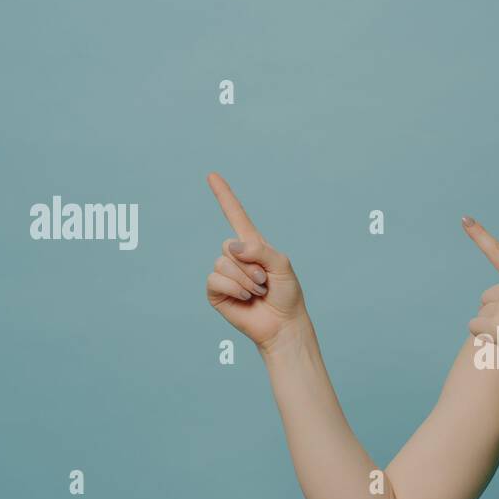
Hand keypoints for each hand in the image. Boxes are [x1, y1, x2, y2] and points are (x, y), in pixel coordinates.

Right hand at [204, 172, 309, 353]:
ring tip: (258, 291)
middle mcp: (235, 257)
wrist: (282, 324)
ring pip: (224, 264)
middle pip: (229, 246)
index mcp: (253, 246)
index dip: (224, 196)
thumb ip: (259, 250)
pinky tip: (246, 299)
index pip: (235, 216)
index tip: (212, 175)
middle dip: (252, 265)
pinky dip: (235, 289)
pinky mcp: (216, 291)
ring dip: (246, 280)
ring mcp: (224, 274)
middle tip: (265, 281)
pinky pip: (216, 279)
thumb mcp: (282, 265)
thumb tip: (230, 247)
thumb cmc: (286, 294)